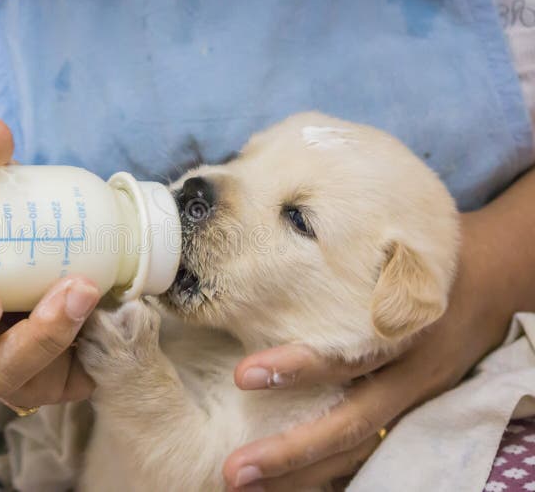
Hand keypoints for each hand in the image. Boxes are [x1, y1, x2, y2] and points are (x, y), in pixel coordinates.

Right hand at [0, 119, 101, 406]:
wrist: (27, 257)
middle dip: (15, 341)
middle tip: (40, 297)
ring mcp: (4, 369)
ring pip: (22, 377)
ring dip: (54, 338)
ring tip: (84, 292)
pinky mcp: (48, 378)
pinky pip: (66, 381)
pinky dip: (88, 354)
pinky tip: (109, 316)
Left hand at [222, 210, 515, 490]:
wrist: (489, 283)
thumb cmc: (418, 260)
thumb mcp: (388, 256)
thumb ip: (338, 273)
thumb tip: (258, 277)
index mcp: (404, 325)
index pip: (351, 355)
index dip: (300, 369)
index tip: (242, 376)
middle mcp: (412, 372)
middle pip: (353, 422)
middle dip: (291, 450)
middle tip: (235, 469)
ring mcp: (415, 401)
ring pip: (359, 450)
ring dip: (302, 475)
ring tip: (246, 485)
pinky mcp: (413, 415)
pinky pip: (368, 453)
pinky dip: (328, 473)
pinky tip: (284, 484)